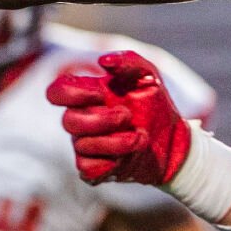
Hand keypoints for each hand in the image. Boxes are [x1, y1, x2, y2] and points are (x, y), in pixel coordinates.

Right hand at [47, 50, 192, 184]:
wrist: (174, 139)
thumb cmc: (154, 103)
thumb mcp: (147, 75)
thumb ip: (127, 61)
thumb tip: (103, 61)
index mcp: (86, 95)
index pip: (56, 92)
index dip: (72, 94)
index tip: (101, 93)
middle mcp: (81, 120)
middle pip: (68, 122)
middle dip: (100, 120)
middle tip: (127, 116)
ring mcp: (86, 146)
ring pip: (82, 146)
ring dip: (115, 142)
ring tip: (140, 138)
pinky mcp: (96, 169)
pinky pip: (87, 169)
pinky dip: (108, 163)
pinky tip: (127, 157)